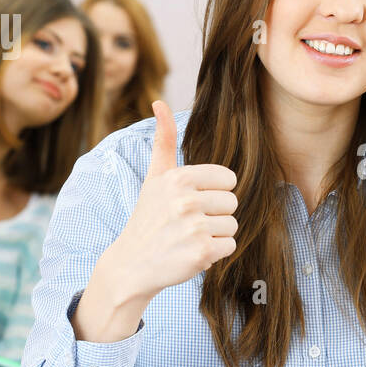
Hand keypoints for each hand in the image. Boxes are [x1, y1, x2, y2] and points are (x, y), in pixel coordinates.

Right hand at [105, 100, 237, 302]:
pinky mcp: (201, 253)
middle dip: (215, 215)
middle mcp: (186, 200)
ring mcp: (194, 227)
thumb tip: (159, 102)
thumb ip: (163, 140)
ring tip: (189, 238)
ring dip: (215, 235)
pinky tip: (192, 253)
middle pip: (233, 203)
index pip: (229, 179)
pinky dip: (215, 254)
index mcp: (179, 178)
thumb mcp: (155, 177)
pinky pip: (231, 247)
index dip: (214, 192)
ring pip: (233, 226)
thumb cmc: (149, 217)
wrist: (132, 264)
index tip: (191, 202)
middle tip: (188, 223)